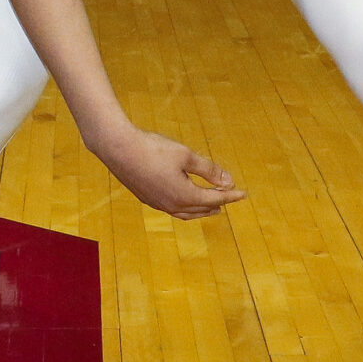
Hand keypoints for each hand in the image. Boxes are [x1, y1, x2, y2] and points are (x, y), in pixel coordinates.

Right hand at [86, 125, 246, 219]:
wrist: (119, 148)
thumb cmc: (154, 149)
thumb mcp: (186, 156)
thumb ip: (209, 170)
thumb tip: (228, 181)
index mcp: (184, 196)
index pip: (214, 198)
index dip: (230, 195)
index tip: (244, 194)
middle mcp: (171, 205)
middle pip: (200, 210)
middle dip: (217, 205)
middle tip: (229, 200)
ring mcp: (158, 204)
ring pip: (185, 213)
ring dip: (201, 210)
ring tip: (211, 207)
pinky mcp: (147, 198)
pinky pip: (173, 209)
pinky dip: (185, 208)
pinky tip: (184, 200)